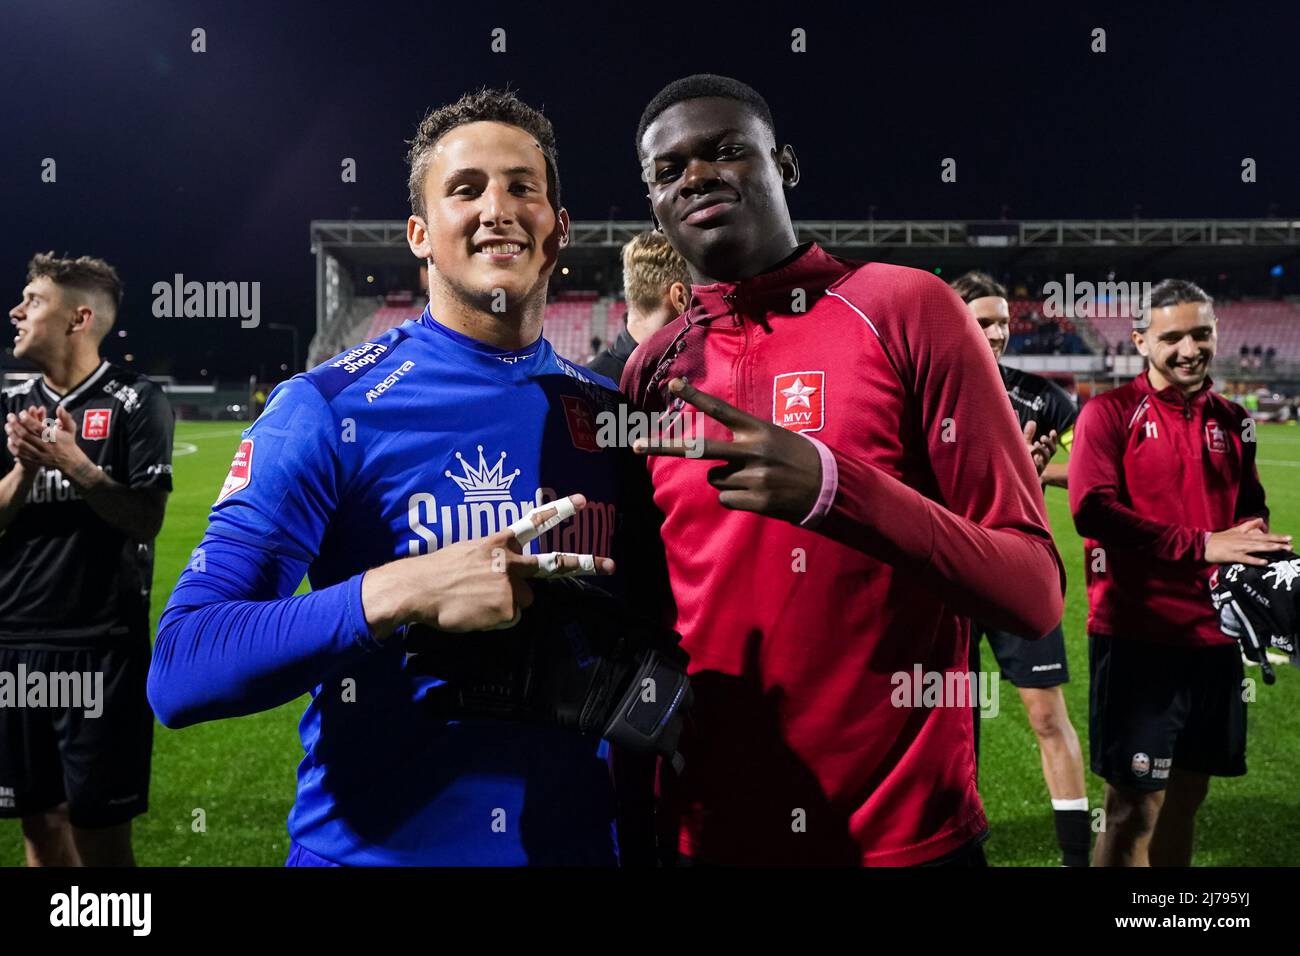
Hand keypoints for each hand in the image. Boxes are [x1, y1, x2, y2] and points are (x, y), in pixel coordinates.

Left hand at [5, 405, 89, 476]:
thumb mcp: (70, 429)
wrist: (69, 461)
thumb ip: (65, 417)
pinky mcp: (34, 460)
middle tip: (10, 416)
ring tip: (8, 426)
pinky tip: (10, 438)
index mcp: (54, 438)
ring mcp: (39, 454)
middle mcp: (45, 447)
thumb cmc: (68, 442)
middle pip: (26, 435)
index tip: (22, 413)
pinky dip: (12, 446)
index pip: (37, 427)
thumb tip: (60, 407)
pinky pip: (19, 453)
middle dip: (16, 424)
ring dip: (12, 434)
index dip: (27, 419)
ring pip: (21, 444)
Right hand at [361, 494, 614, 638]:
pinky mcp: (508, 608)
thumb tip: (504, 578)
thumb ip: (493, 560)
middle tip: (611, 565)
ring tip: (476, 601)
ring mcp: (511, 585)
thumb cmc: (437, 572)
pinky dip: (495, 620)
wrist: (419, 589)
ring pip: (522, 601)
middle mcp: (510, 561)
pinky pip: (510, 619)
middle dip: (585, 564)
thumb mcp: (468, 553)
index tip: (583, 501)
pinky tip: (475, 613)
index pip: (533, 522)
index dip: (559, 510)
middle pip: (554, 565)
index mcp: (498, 542)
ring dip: (505, 604)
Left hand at [633, 378, 821, 522]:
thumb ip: (744, 442)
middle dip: (663, 447)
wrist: (828, 486)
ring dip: (728, 480)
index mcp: (757, 430)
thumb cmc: (798, 458)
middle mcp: (751, 451)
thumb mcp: (776, 437)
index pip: (720, 410)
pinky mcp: (755, 500)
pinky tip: (759, 495)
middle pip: (698, 449)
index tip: (673, 385)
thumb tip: (710, 461)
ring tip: (756, 479)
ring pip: (715, 479)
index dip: (696, 397)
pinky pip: (725, 498)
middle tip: (635, 445)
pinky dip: (736, 498)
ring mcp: (752, 476)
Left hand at [1022, 421, 1057, 476]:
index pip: (1051, 444)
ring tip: (1035, 444)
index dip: (1053, 438)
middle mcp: (1044, 459)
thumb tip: (1032, 422)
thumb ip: (1028, 434)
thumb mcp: (1025, 445)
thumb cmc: (1023, 458)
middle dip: (1048, 443)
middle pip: (1051, 451)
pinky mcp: (1034, 473)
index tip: (1052, 431)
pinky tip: (1034, 457)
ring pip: (1045, 459)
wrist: (1018, 475)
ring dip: (1042, 450)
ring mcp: (1040, 466)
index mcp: (1043, 452)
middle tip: (1042, 437)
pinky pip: (1038, 469)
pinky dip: (1037, 463)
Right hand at [1205, 518, 1291, 565]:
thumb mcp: (1235, 529)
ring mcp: (1238, 548)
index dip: (1276, 537)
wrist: (1204, 544)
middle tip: (1290, 545)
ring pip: (1257, 548)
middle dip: (1278, 543)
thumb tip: (1261, 520)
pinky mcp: (1232, 556)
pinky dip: (1255, 560)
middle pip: (1263, 541)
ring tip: (1281, 549)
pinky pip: (1246, 558)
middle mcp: (1244, 540)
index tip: (1288, 538)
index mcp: (1245, 535)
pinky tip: (1264, 562)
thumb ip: (1248, 525)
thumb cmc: (1220, 538)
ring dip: (1270, 548)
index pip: (1264, 536)